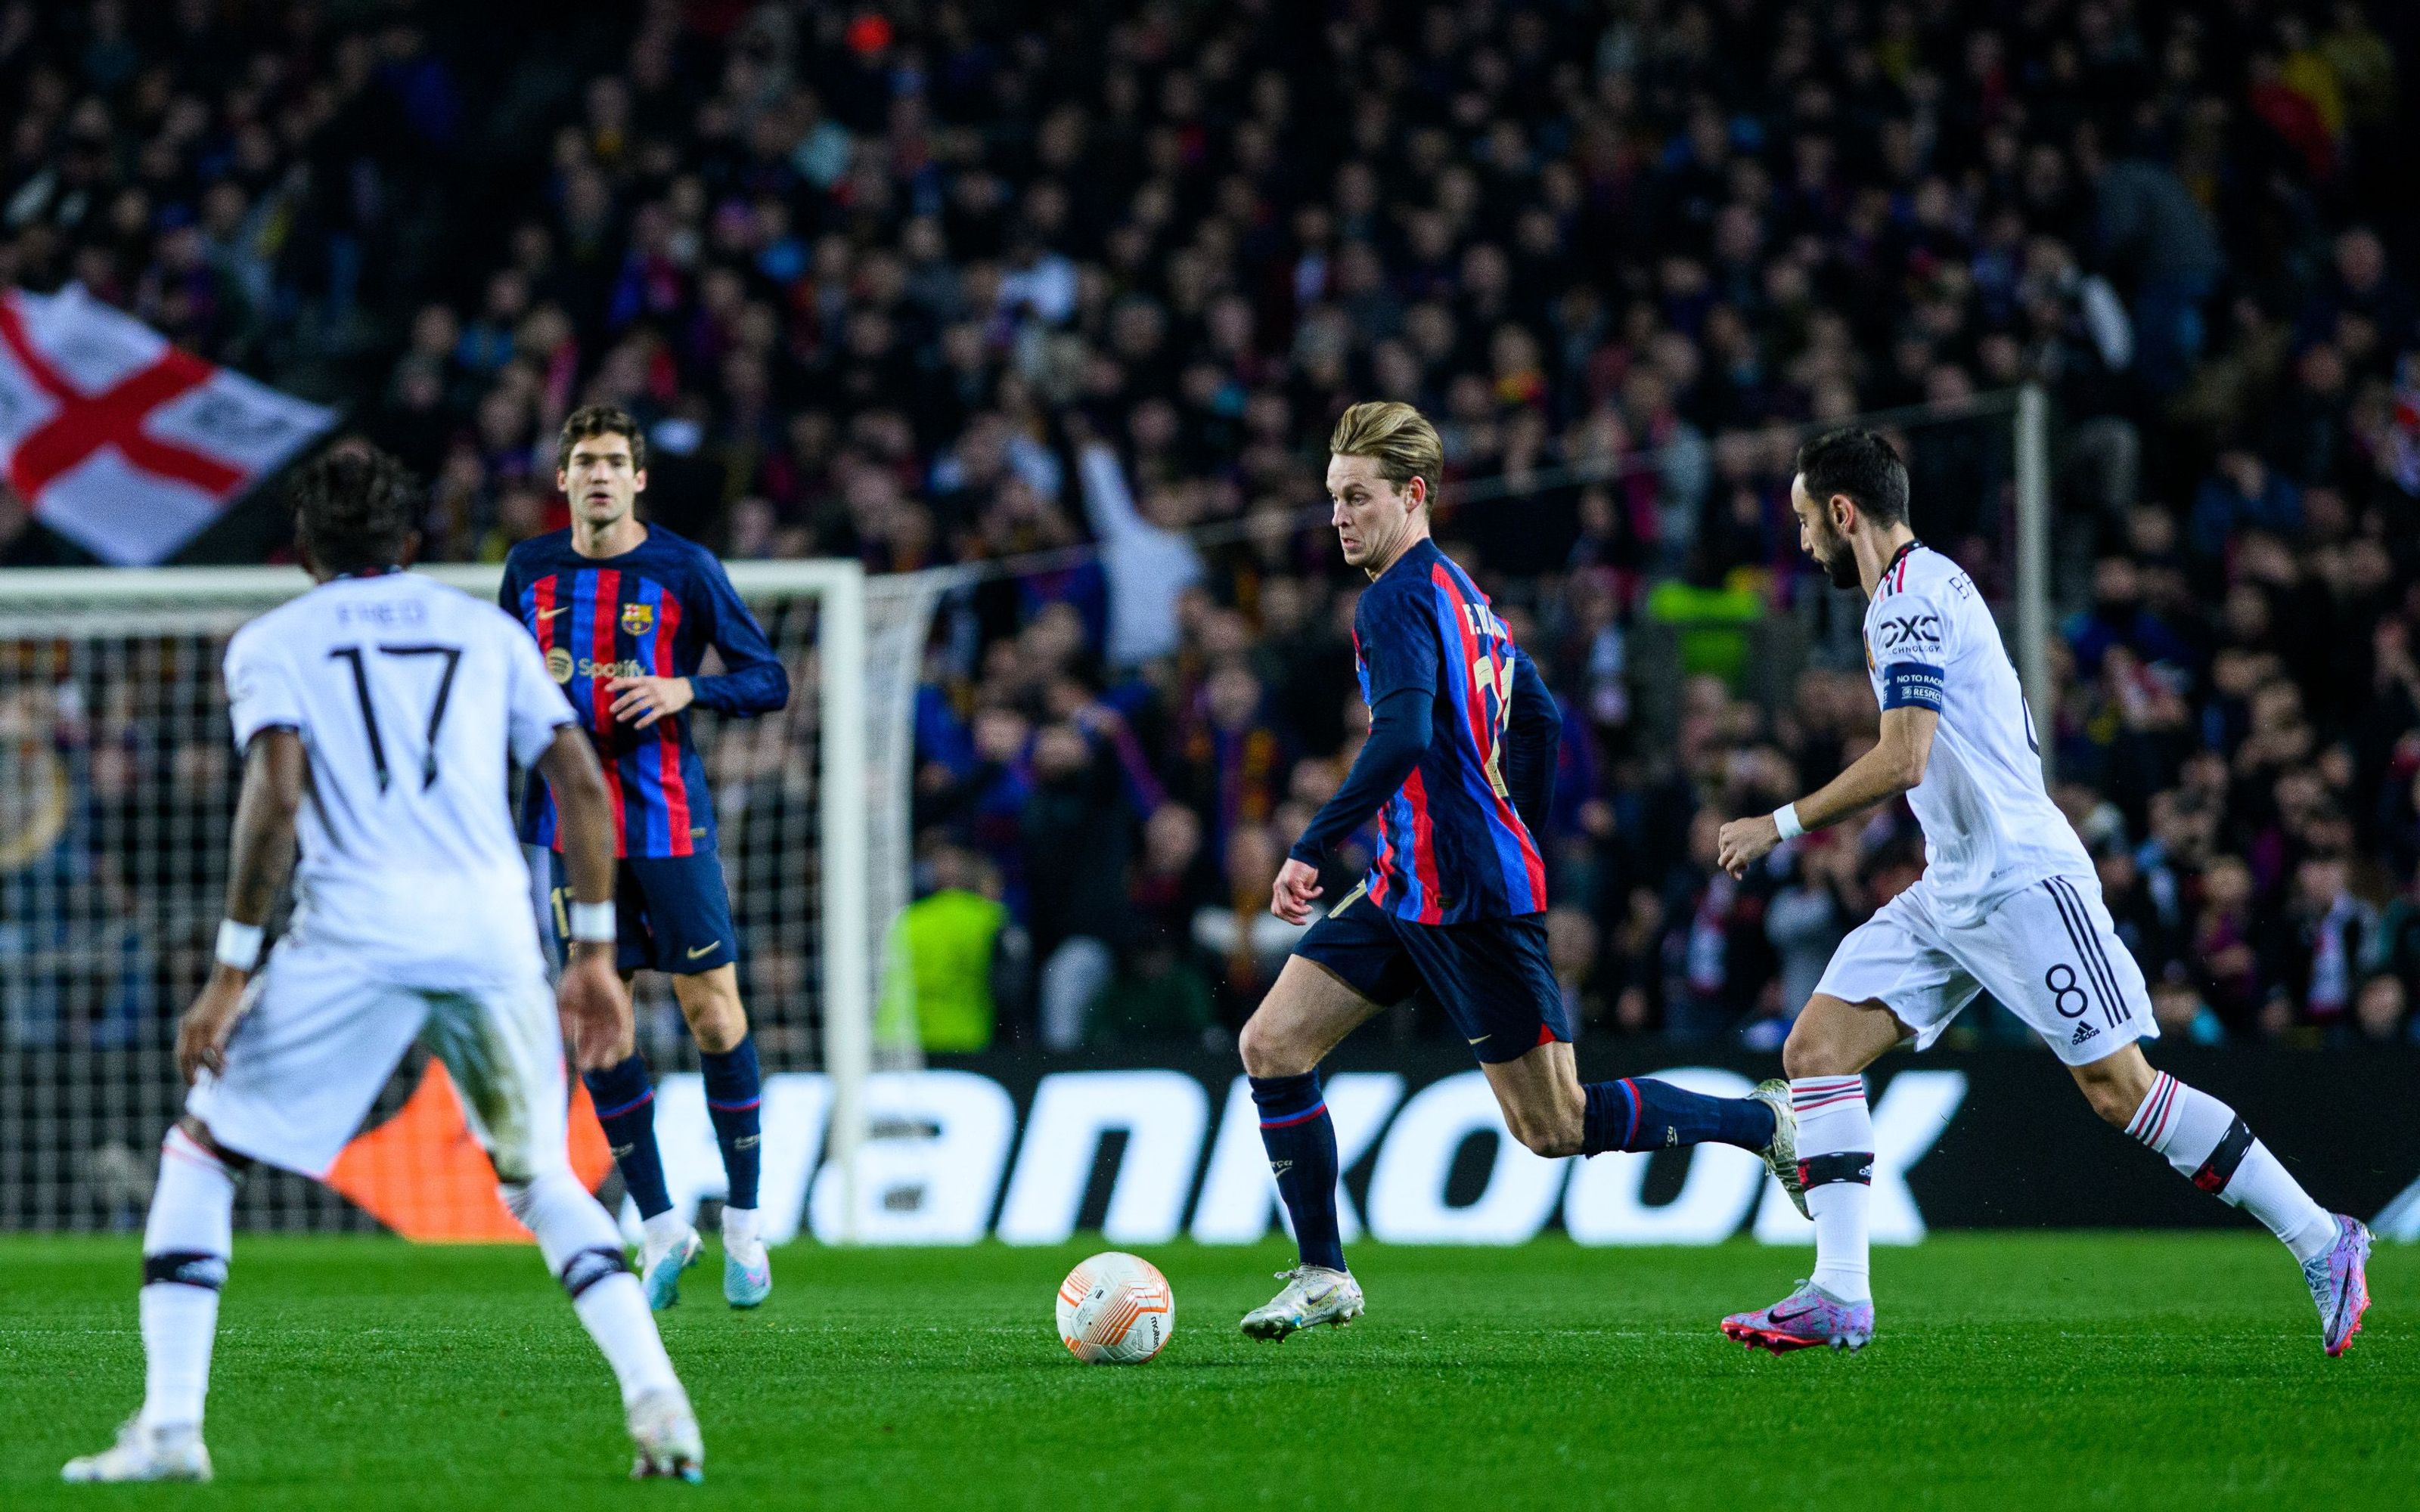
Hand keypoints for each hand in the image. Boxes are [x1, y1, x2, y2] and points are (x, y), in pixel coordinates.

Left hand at [176, 965, 250, 1084]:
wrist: (226, 981)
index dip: (184, 1068)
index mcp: (185, 1025)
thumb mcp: (206, 1015)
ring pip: (200, 1056)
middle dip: (190, 1073)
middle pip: (185, 1057)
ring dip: (209, 1069)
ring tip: (218, 1076)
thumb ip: (203, 1030)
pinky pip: (214, 1050)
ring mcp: (201, 1027)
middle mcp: (189, 1028)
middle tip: (197, 1085)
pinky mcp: (214, 1026)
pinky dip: (219, 1059)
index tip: (191, 1079)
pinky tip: (225, 1064)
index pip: (180, 1053)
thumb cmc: (220, 997)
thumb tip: (208, 1048)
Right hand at [557, 946, 631, 1071]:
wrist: (588, 963)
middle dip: (595, 1056)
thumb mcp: (564, 1002)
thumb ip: (564, 1020)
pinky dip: (622, 1035)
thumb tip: (564, 1037)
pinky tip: (620, 1046)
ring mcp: (610, 1014)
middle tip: (591, 1067)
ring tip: (606, 1063)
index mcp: (585, 1021)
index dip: (583, 1053)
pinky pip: (623, 1024)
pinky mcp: (620, 1006)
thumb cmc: (574, 981)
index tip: (580, 1065)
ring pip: (611, 1037)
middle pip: (599, 1043)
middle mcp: (598, 1020)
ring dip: (609, 1050)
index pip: (585, 1042)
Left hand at [607, 675, 692, 728]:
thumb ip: (633, 681)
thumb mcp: (650, 680)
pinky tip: (636, 726)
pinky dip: (644, 721)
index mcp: (647, 680)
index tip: (606, 689)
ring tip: (619, 719)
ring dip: (629, 713)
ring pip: (641, 706)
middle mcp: (652, 688)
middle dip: (621, 703)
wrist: (685, 688)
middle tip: (611, 710)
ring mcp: (658, 698)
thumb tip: (614, 679)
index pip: (630, 682)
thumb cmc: (664, 684)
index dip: (618, 685)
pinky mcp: (665, 707)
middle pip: (634, 695)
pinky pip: (653, 715)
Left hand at [1270, 857, 1323, 924]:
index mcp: (1278, 891)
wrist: (1308, 853)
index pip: (1276, 911)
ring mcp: (1283, 884)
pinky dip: (1312, 896)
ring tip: (1311, 908)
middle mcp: (1278, 888)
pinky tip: (1319, 890)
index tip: (1300, 919)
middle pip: (1280, 911)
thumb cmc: (1305, 871)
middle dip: (1293, 919)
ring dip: (1301, 911)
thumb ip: (1297, 899)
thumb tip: (1299, 909)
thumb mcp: (1300, 888)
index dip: (1287, 918)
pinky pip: (1302, 895)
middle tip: (1305, 920)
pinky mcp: (1292, 880)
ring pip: (1288, 906)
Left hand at [1716, 813, 1781, 878]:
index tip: (1738, 854)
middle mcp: (1726, 838)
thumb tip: (1735, 849)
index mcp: (1726, 829)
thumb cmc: (1761, 827)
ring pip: (1722, 862)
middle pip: (1723, 854)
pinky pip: (1730, 868)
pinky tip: (1739, 877)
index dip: (1730, 851)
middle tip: (1745, 863)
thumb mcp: (1742, 826)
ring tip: (1741, 870)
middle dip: (1732, 859)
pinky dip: (1733, 874)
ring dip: (1730, 868)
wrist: (1771, 828)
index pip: (1721, 845)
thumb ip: (1735, 834)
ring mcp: (1732, 847)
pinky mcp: (1740, 857)